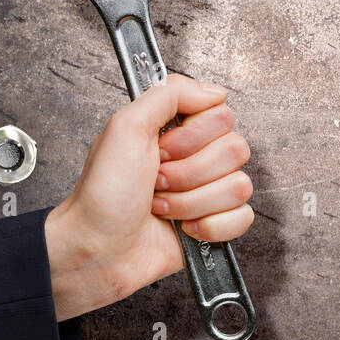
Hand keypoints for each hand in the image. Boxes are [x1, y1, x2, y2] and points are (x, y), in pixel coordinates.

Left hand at [44, 74, 254, 321]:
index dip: (192, 137)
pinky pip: (243, 218)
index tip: (160, 150)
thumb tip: (214, 91)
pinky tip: (183, 228)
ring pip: (239, 186)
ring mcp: (208, 193)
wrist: (95, 249)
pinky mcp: (215, 225)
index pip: (223, 117)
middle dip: (189, 172)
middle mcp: (197, 158)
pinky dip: (211, 227)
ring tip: (162, 206)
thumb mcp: (125, 126)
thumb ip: (170, 94)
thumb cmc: (102, 194)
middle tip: (156, 181)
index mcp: (178, 130)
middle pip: (235, 150)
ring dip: (192, 202)